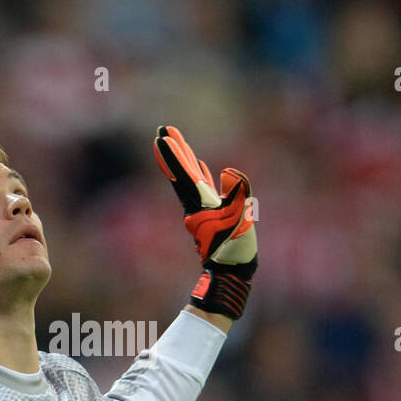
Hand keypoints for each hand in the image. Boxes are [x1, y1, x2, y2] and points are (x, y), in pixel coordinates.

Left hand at [153, 125, 257, 319]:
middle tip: (162, 129)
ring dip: (183, 158)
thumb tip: (227, 172)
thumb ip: (235, 194)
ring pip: (190, 177)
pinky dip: (200, 174)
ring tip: (176, 139)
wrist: (231, 270)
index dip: (173, 155)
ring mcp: (202, 209)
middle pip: (180, 172)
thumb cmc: (235, 248)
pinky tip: (202, 166)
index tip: (161, 137)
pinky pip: (203, 188)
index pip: (183, 174)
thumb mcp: (239, 220)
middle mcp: (195, 204)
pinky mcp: (211, 214)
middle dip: (172, 150)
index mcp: (199, 204)